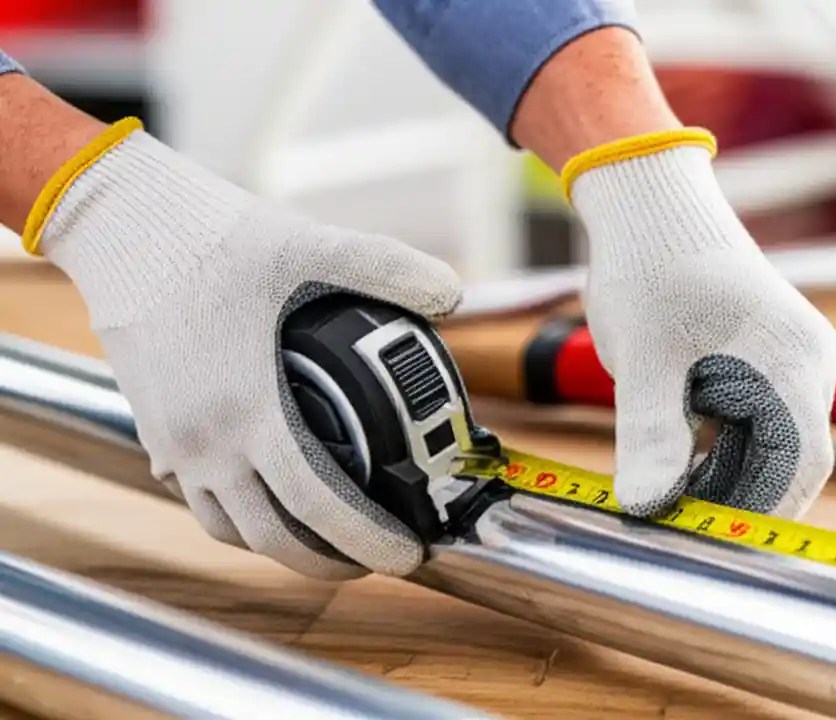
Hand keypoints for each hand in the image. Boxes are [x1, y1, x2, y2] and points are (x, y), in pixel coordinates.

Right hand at [37, 125, 460, 578]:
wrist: (122, 225)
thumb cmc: (212, 237)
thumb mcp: (311, 245)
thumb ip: (388, 268)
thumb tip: (452, 293)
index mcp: (251, 407)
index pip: (319, 505)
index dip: (369, 540)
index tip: (408, 555)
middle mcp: (206, 441)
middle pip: (274, 539)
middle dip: (333, 562)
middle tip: (381, 558)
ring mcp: (174, 443)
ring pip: (230, 529)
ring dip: (286, 549)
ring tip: (336, 541)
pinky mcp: (156, 433)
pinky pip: (200, 502)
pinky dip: (243, 520)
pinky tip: (275, 502)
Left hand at [573, 140, 835, 519]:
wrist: (648, 201)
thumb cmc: (652, 264)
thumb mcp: (643, 360)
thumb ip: (650, 435)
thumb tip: (645, 505)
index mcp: (792, 359)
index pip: (801, 460)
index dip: (764, 510)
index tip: (715, 540)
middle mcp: (803, 361)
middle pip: (786, 456)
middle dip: (735, 495)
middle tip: (675, 523)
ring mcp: (786, 358)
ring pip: (766, 441)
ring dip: (722, 474)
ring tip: (666, 494)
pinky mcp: (762, 357)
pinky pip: (751, 418)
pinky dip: (717, 446)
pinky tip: (674, 460)